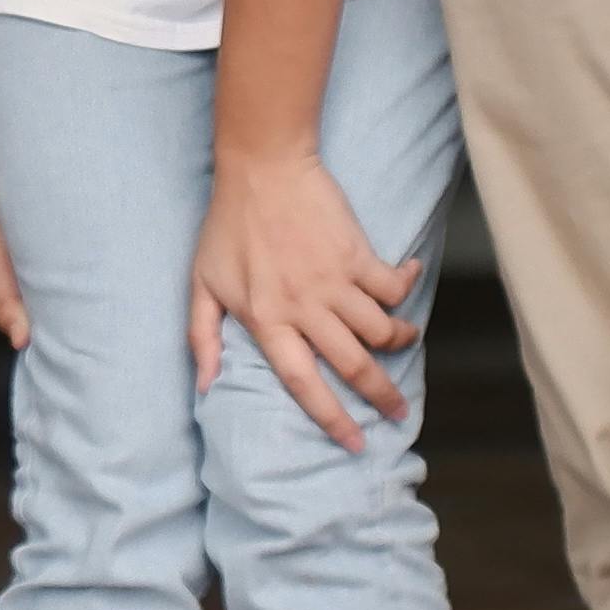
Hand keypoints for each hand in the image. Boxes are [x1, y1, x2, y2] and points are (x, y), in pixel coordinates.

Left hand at [189, 138, 421, 441]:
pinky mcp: (357, 254)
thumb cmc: (228, 225)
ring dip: (399, 340)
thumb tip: (204, 385)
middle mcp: (304, 307)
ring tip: (403, 340)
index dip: (331, 418)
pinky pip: (393, 286)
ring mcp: (334, 281)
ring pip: (381, 330)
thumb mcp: (201, 283)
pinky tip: (407, 279)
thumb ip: (202, 337)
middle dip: (382, 396)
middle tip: (399, 412)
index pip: (303, 384)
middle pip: (354, 366)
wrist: (262, 167)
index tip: (354, 442)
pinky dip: (407, 287)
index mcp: (266, 321)